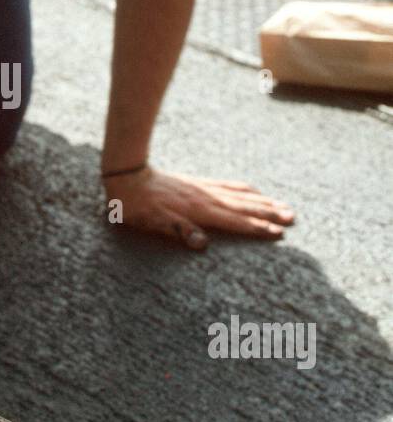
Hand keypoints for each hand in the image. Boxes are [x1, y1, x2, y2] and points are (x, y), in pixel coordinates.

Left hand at [103, 166, 294, 249]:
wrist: (128, 177)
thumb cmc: (139, 205)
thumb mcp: (153, 223)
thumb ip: (179, 231)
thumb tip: (202, 244)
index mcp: (199, 210)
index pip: (235, 221)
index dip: (257, 228)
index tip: (279, 233)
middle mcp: (207, 198)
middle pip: (245, 206)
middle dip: (270, 213)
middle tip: (292, 218)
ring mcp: (205, 188)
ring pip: (242, 195)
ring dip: (264, 201)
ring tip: (284, 205)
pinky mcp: (200, 183)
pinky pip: (230, 185)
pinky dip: (247, 189)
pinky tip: (255, 191)